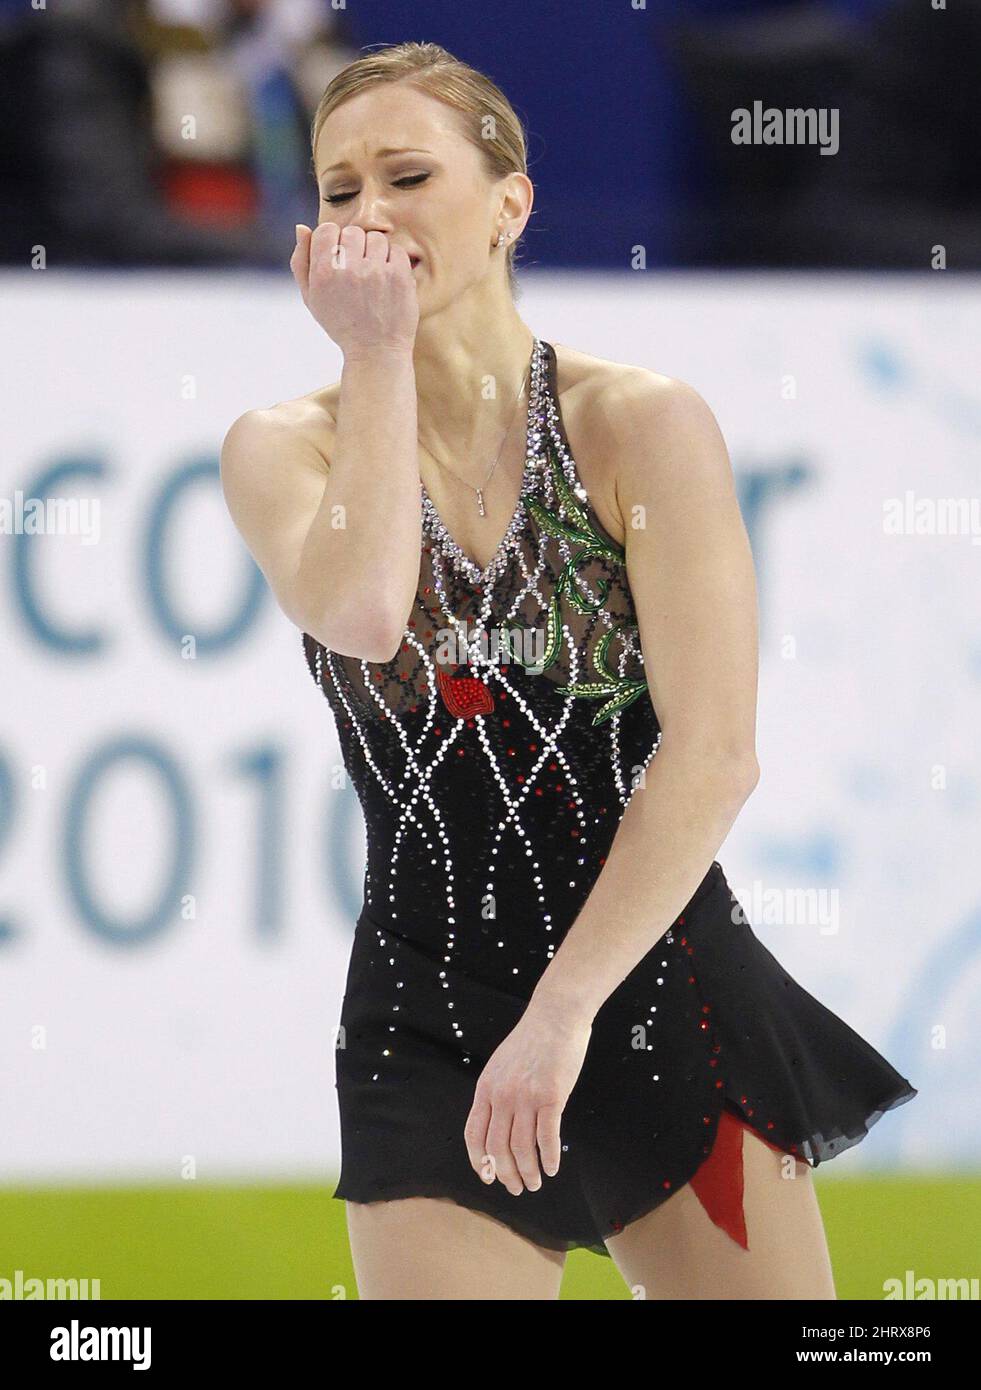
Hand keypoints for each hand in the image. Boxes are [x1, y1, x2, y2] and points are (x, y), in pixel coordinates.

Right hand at [290, 221, 418, 358]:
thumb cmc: (341, 324)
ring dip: (375, 253)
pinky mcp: (399, 276)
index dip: (333, 241)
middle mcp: (348, 270)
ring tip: (373, 276)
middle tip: (358, 272)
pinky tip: (388, 280)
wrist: (376, 352)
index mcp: (323, 273)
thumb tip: (302, 227)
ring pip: (376, 238)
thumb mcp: (312, 298)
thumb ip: (301, 262)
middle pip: (352, 232)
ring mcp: (376, 272)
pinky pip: (396, 250)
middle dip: (355, 247)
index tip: (340, 259)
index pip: (326, 229)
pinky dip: (393, 262)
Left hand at [464, 1002, 592, 1195]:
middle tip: (517, 1188)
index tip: (488, 1177)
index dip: (479, 1161)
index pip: (474, 1134)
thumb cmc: (532, 1040)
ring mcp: (526, 1096)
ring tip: (537, 1182)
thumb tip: (498, 1127)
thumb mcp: (501, 1065)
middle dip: (506, 1175)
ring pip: (522, 1148)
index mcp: (486, 1088)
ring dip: (529, 1172)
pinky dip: (550, 1158)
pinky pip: (548, 1137)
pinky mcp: (552, 1096)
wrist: (555, 1015)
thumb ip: (497, 1094)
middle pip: (498, 1148)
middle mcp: (502, 1095)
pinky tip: (553, 1167)